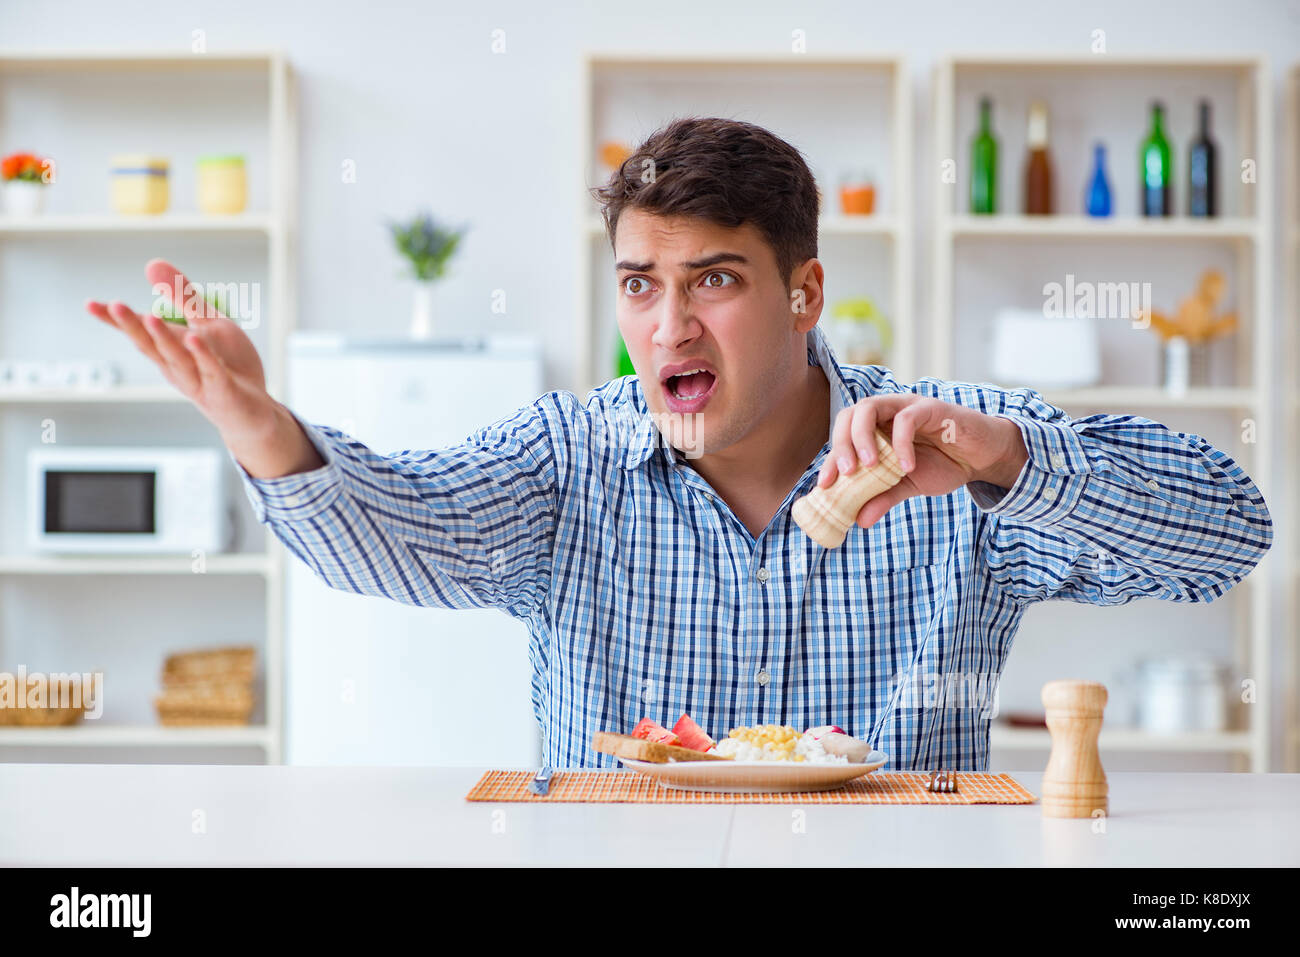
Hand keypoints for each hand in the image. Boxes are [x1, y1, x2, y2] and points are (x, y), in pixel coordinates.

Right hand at [86, 260, 274, 444]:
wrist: (256, 411)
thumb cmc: (228, 365)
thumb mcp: (206, 323)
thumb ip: (182, 296)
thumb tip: (151, 262)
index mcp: (169, 351)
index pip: (139, 333)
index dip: (116, 321)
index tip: (89, 304)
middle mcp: (177, 367)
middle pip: (152, 345)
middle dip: (134, 326)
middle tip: (113, 305)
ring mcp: (199, 381)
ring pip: (177, 358)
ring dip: (163, 338)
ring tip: (150, 316)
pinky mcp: (223, 390)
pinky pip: (212, 371)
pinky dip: (203, 356)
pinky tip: (194, 339)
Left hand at [815, 394, 1027, 528]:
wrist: (983, 458)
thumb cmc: (944, 464)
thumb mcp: (909, 485)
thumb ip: (883, 497)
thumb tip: (859, 521)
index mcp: (877, 427)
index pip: (843, 434)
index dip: (830, 458)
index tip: (825, 486)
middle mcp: (887, 411)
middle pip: (850, 414)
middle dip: (841, 444)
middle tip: (846, 474)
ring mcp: (907, 406)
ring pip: (870, 407)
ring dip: (862, 438)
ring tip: (868, 467)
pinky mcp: (931, 408)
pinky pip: (907, 419)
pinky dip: (901, 444)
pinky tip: (906, 467)